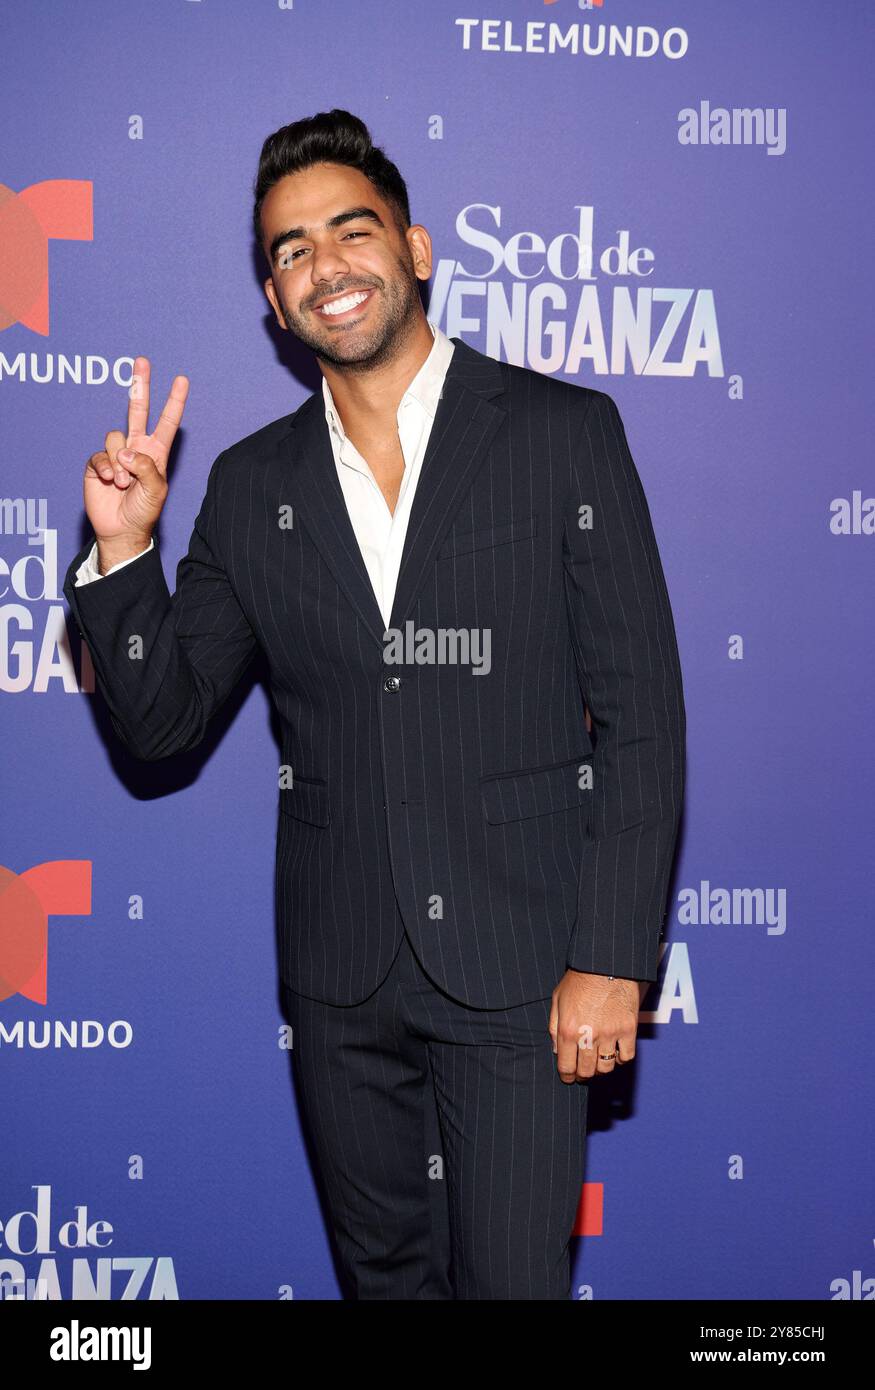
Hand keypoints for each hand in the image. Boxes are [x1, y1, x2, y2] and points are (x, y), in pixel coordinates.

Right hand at [83, 356, 188, 546]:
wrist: (121, 529)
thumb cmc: (144, 511)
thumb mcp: (156, 491)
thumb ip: (146, 468)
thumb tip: (126, 452)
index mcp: (156, 452)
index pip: (167, 422)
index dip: (174, 401)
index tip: (182, 380)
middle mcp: (136, 447)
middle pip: (137, 410)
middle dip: (140, 385)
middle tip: (142, 360)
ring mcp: (116, 453)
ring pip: (115, 437)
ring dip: (119, 461)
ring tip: (123, 482)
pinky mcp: (98, 462)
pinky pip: (99, 454)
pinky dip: (105, 467)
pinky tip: (109, 481)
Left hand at [549, 969, 646, 1082]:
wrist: (605, 963)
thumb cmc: (579, 979)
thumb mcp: (557, 1000)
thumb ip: (554, 1027)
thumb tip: (557, 1051)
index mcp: (567, 1030)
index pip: (566, 1067)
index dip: (567, 1077)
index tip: (569, 1078)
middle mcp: (588, 1036)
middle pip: (586, 1071)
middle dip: (583, 1076)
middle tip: (583, 1073)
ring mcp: (610, 1034)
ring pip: (606, 1068)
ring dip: (600, 1069)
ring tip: (597, 1063)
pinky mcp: (628, 1029)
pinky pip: (626, 1057)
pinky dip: (620, 1059)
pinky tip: (614, 1053)